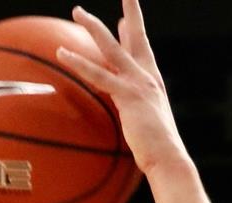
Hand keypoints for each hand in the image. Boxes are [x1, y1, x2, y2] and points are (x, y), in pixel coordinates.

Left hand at [56, 1, 188, 176]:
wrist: (168, 158)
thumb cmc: (157, 148)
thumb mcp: (147, 122)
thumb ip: (137, 110)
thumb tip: (130, 112)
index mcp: (153, 82)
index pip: (141, 50)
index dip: (131, 33)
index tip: (123, 19)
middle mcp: (148, 77)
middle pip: (135, 36)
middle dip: (129, 12)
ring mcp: (138, 83)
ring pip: (112, 47)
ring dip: (94, 26)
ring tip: (78, 11)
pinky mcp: (128, 95)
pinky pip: (98, 75)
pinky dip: (79, 63)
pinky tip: (62, 53)